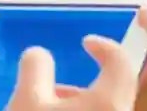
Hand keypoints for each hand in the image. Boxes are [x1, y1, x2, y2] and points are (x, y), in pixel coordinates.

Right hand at [6, 35, 137, 110]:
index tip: (87, 42)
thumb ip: (35, 67)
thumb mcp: (26, 100)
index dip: (104, 46)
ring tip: (47, 106)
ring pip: (107, 109)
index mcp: (109, 103)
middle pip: (116, 89)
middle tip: (57, 85)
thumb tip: (38, 53)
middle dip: (87, 81)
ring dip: (82, 102)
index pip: (121, 63)